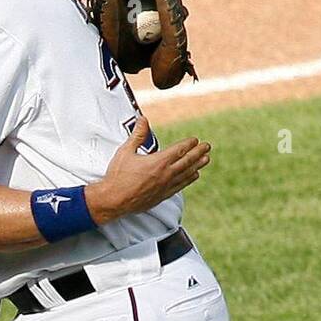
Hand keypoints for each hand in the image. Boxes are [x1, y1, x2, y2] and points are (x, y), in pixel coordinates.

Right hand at [87, 115, 209, 224]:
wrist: (113, 200)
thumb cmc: (117, 177)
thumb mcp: (126, 151)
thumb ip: (137, 135)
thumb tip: (143, 120)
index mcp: (158, 162)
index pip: (179, 150)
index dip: (189, 144)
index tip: (195, 140)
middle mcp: (165, 174)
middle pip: (187, 161)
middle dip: (198, 153)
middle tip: (207, 147)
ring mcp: (165, 186)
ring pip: (186, 174)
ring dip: (197, 165)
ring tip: (206, 160)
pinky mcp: (162, 196)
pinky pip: (180, 186)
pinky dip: (189, 179)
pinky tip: (193, 176)